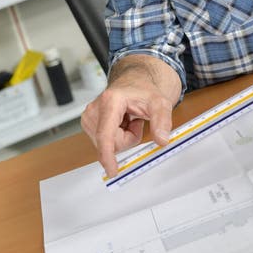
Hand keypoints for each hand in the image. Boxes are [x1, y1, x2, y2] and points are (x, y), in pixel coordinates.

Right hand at [81, 58, 179, 176]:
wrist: (134, 82)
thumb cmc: (144, 90)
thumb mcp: (160, 103)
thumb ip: (163, 121)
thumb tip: (162, 140)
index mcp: (110, 101)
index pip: (106, 134)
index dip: (108, 155)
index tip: (112, 171)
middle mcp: (95, 109)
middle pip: (111, 143)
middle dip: (128, 139)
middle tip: (137, 122)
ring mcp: (89, 116)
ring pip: (108, 145)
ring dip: (123, 138)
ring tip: (129, 120)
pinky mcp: (88, 123)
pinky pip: (105, 142)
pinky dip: (117, 137)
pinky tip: (122, 122)